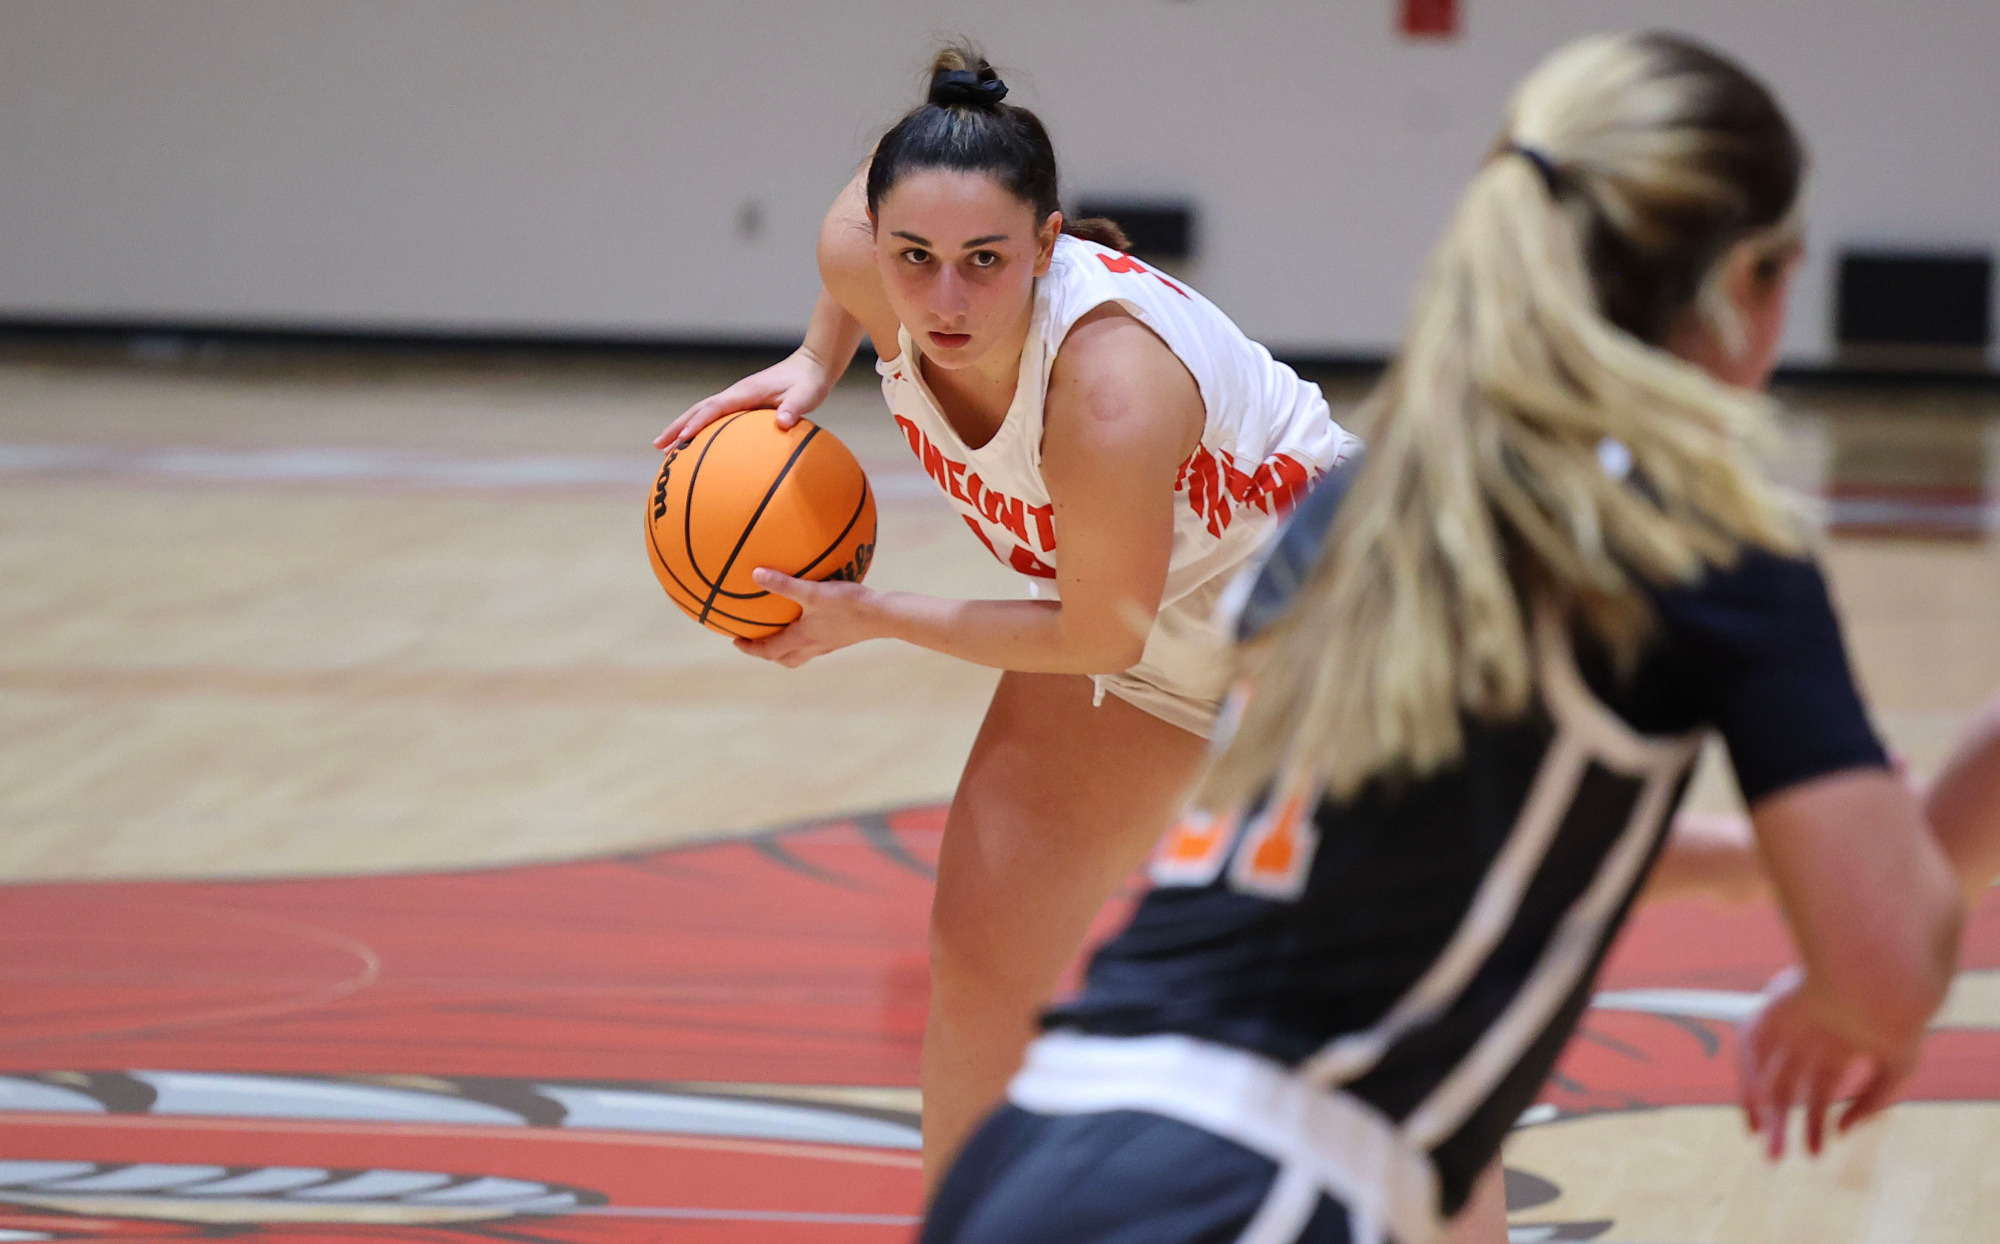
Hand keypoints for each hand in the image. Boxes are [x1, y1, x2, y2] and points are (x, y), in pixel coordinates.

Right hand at [653, 348, 834, 448]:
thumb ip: (794, 408)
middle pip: (698, 410)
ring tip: (664, 448)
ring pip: (702, 413)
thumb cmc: (809, 382)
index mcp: (746, 392)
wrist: (812, 366)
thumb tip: (783, 422)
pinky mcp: (742, 403)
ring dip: (681, 428)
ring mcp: (737, 398)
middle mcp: (736, 393)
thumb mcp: (806, 396)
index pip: (715, 408)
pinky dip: (699, 428)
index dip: (697, 422)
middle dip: (676, 427)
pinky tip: (695, 444)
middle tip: (657, 446)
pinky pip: (714, 417)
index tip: (682, 438)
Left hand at [733, 569, 883, 667]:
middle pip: (785, 659)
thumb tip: (755, 574)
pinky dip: (805, 636)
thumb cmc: (848, 604)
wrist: (883, 616)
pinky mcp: (842, 638)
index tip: (735, 641)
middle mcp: (813, 646)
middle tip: (755, 641)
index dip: (750, 648)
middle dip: (768, 653)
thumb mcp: (813, 591)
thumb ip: (784, 583)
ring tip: (780, 632)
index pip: (769, 650)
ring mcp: (829, 644)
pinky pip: (816, 641)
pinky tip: (811, 617)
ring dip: (786, 647)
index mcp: (802, 638)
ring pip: (801, 653)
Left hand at [1737, 966, 1918, 1159]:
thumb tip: (1844, 1129)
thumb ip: (1874, 1101)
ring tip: (1767, 1144)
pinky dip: (1748, 1076)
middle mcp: (1812, 1032)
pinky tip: (1756, 1107)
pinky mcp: (1769, 1007)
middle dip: (1782, 1123)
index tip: (1813, 1149)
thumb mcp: (1898, 1068)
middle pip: (1787, 1084)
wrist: (1879, 979)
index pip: (1819, 1086)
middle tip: (1776, 1159)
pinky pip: (1749, 1046)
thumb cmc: (1894, 1020)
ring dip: (1759, 1109)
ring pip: (1764, 1070)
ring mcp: (1790, 1019)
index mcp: (1843, 1042)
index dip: (1812, 1119)